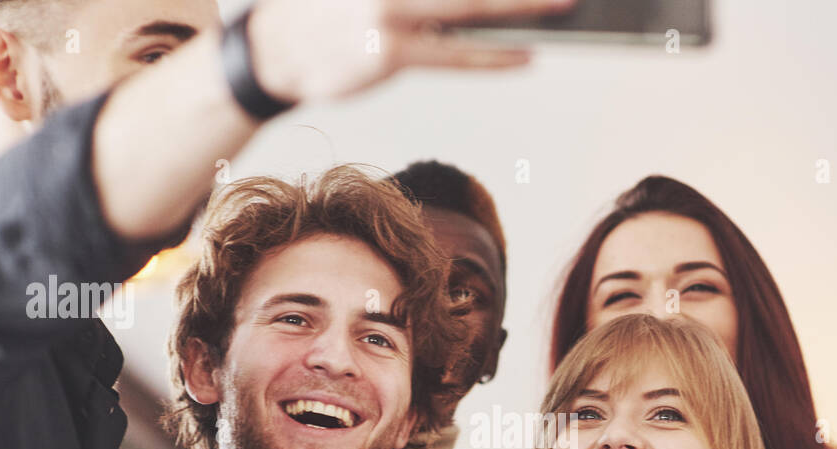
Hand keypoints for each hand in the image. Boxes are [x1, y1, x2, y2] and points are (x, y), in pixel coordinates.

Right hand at [249, 0, 577, 104]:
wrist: (273, 49)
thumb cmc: (325, 8)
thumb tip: (467, 1)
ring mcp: (390, 12)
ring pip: (471, 3)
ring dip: (522, 3)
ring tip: (563, 2)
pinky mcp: (390, 54)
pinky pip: (455, 56)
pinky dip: (494, 56)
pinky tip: (526, 55)